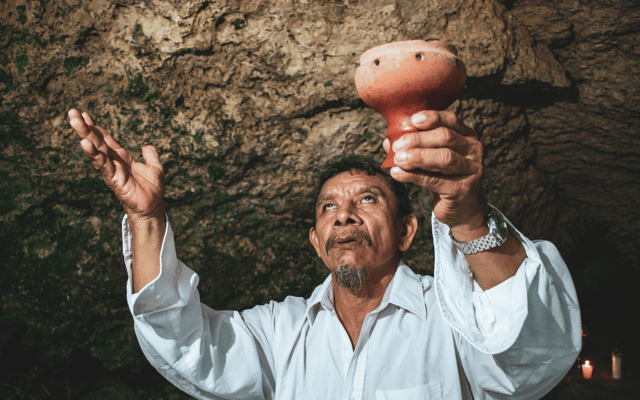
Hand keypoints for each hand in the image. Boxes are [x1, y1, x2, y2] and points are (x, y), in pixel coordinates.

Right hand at [68, 109, 164, 222]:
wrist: (153, 208)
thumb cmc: (152, 191)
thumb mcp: (155, 168)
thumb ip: (150, 156)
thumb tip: (147, 146)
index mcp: (122, 158)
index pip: (106, 140)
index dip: (96, 128)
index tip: (85, 115)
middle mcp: (114, 162)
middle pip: (97, 141)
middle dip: (84, 127)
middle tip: (72, 113)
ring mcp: (112, 170)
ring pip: (96, 150)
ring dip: (85, 135)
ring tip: (74, 122)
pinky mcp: (113, 179)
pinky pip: (102, 164)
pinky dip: (94, 154)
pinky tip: (85, 143)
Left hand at [383, 110, 486, 229]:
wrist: (462, 208)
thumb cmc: (444, 178)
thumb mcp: (431, 159)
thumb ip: (413, 148)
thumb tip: (389, 141)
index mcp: (466, 136)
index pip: (451, 120)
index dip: (431, 117)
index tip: (412, 121)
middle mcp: (473, 150)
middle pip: (446, 137)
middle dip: (418, 139)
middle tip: (397, 145)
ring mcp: (471, 170)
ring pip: (444, 157)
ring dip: (417, 157)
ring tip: (397, 159)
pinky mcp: (463, 189)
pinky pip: (436, 180)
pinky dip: (414, 176)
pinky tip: (398, 174)